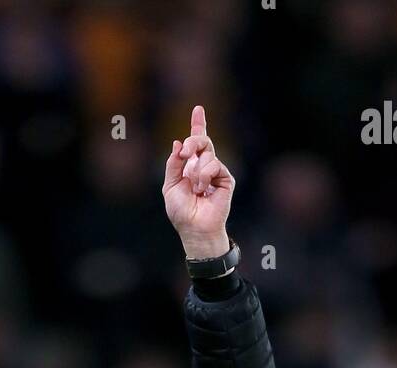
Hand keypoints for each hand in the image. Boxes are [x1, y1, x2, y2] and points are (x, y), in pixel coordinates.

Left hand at [162, 104, 234, 259]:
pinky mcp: (226, 178)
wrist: (194, 228)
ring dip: (196, 172)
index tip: (198, 109)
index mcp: (191, 166)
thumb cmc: (181, 212)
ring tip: (196, 189)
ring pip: (207, 154)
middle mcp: (204, 166)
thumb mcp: (170, 186)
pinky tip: (203, 190)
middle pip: (202, 140)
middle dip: (193, 140)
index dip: (197, 125)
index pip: (196, 142)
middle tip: (185, 153)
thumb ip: (173, 164)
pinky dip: (205, 176)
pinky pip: (215, 164)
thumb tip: (178, 143)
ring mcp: (216, 172)